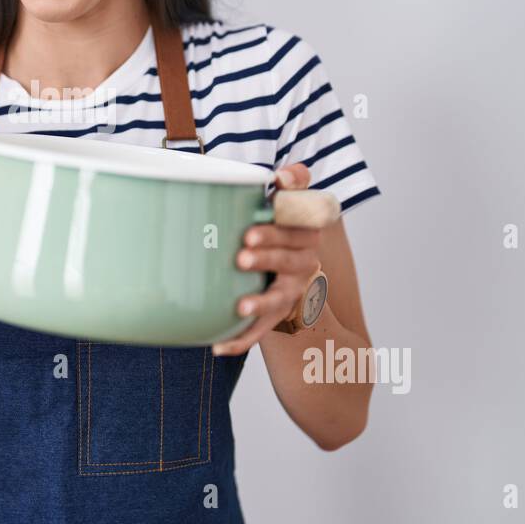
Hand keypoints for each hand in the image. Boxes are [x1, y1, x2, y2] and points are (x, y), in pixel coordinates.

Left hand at [212, 162, 322, 356]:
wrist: (287, 260)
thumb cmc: (282, 223)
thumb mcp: (291, 198)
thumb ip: (294, 180)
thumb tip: (282, 176)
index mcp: (306, 234)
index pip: (297, 229)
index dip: (277, 230)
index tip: (252, 228)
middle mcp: (304, 263)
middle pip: (289, 261)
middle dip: (267, 258)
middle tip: (241, 255)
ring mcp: (290, 292)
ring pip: (279, 299)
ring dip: (261, 303)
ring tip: (242, 306)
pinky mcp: (275, 315)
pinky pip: (260, 331)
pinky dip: (241, 341)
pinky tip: (218, 347)